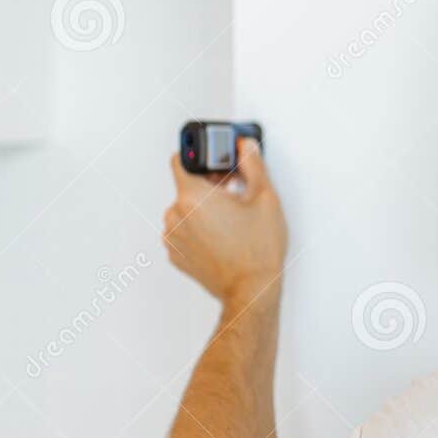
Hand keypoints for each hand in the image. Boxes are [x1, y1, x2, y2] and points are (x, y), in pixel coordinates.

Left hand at [164, 138, 287, 305]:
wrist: (251, 291)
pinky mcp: (176, 254)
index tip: (217, 162)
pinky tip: (224, 235)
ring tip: (232, 218)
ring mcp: (173, 237)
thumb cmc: (258, 250)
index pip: (180, 159)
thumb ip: (252, 163)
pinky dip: (199, 228)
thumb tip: (245, 146)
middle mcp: (175, 214)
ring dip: (204, 207)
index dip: (201, 157)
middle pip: (187, 185)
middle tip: (235, 191)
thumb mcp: (264, 197)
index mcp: (192, 196)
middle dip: (209, 184)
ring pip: (185, 208)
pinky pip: (184, 230)